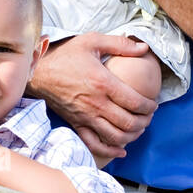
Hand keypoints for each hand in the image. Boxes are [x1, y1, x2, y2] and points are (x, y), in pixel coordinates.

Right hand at [27, 33, 156, 162]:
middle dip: (145, 122)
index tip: (154, 104)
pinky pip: (94, 144)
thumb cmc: (65, 55)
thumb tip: (144, 48)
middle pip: (129, 122)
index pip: (135, 102)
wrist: (38, 72)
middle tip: (149, 116)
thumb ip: (120, 44)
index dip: (149, 106)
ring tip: (139, 128)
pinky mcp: (76, 124)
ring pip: (116, 136)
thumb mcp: (92, 41)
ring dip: (133, 136)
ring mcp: (85, 116)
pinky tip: (120, 150)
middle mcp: (96, 103)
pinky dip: (110, 151)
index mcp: (103, 83)